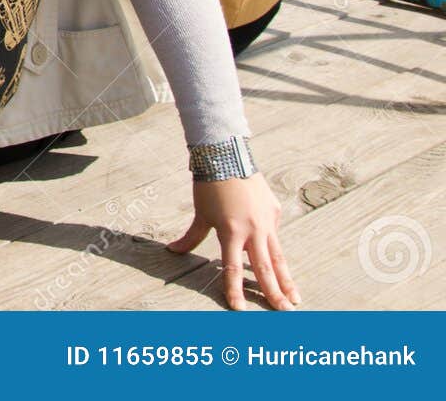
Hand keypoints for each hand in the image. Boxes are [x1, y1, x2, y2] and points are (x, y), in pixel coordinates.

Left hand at [167, 173, 299, 309]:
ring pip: (278, 256)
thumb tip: (173, 251)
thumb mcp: (200, 213)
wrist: (227, 156)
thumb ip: (191, 237)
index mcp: (231, 232)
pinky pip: (274, 234)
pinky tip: (280, 261)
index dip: (234, 290)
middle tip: (285, 313)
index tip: (239, 310)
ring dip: (287, 279)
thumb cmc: (209, 185)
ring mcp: (267, 221)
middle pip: (265, 268)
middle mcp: (253, 230)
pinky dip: (275, 248)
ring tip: (296, 298)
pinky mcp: (274, 211)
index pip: (231, 269)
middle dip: (274, 293)